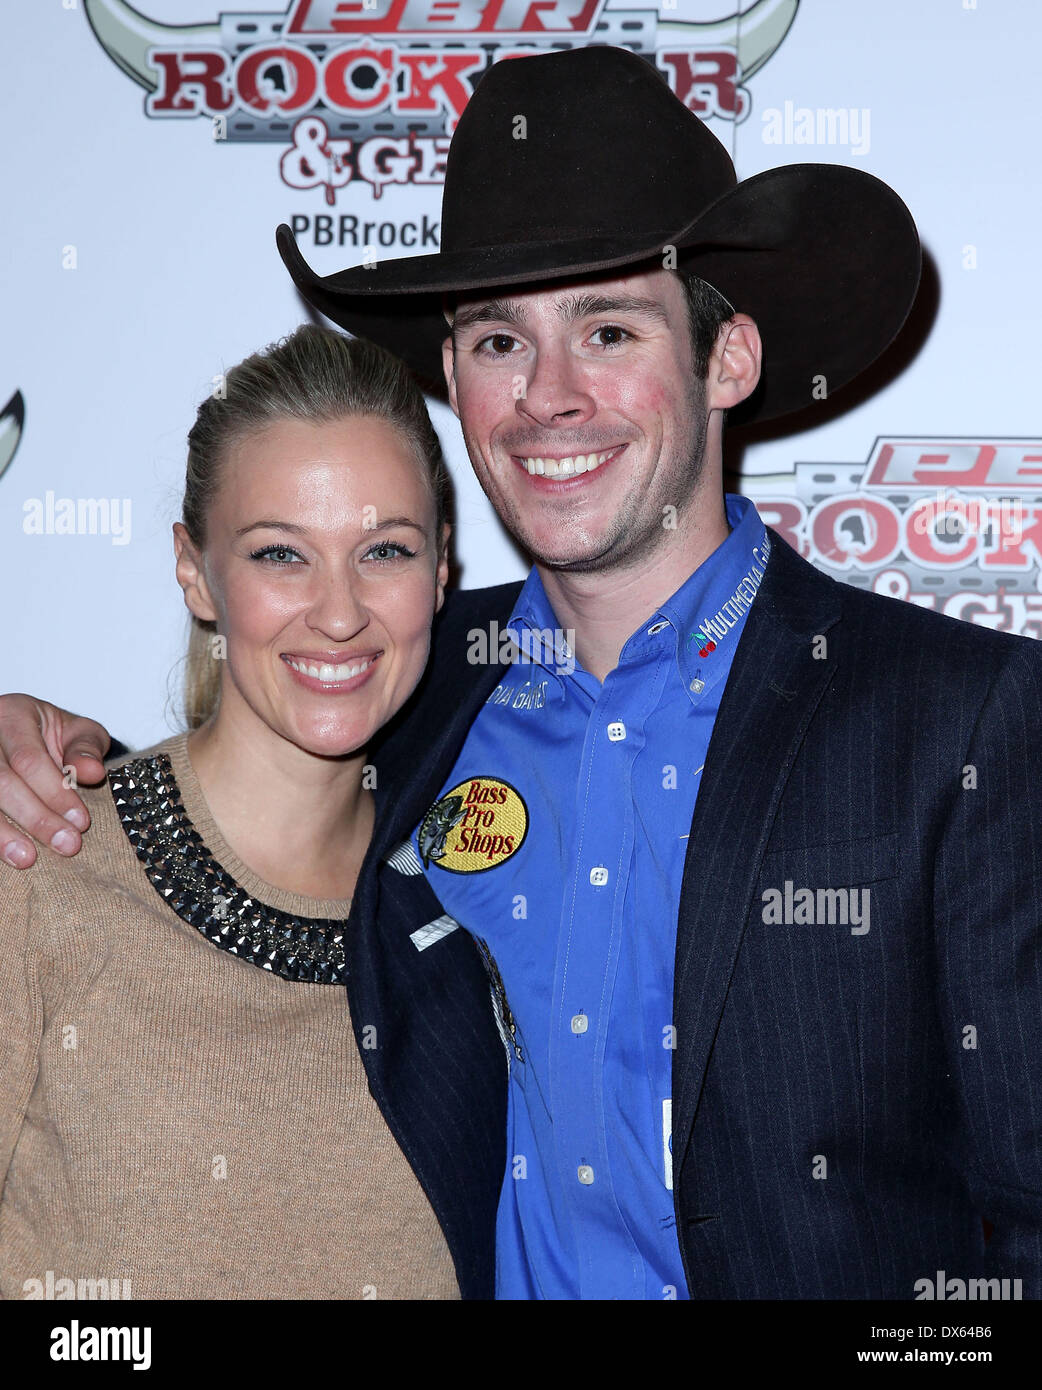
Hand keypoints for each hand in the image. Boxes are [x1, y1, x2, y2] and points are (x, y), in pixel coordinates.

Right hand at [0, 695, 111, 866]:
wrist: (29, 735)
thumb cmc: (54, 736)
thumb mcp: (79, 732)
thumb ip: (86, 749)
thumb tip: (92, 771)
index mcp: (13, 715)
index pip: (29, 759)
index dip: (55, 793)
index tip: (81, 822)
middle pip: (1, 782)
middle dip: (35, 817)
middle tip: (67, 844)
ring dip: (2, 834)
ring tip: (27, 859)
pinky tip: (4, 854)